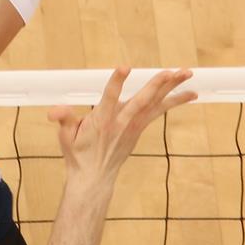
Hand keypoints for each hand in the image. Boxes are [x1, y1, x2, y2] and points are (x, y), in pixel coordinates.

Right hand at [49, 67, 195, 185]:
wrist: (94, 177)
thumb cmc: (78, 153)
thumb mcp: (66, 136)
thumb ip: (64, 119)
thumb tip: (54, 111)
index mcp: (102, 121)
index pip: (109, 98)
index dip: (117, 83)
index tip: (124, 67)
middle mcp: (121, 122)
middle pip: (142, 100)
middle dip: (157, 85)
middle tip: (172, 71)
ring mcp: (133, 125)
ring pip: (155, 103)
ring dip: (172, 88)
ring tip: (187, 73)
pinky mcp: (140, 128)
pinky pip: (160, 111)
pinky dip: (175, 101)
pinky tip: (190, 93)